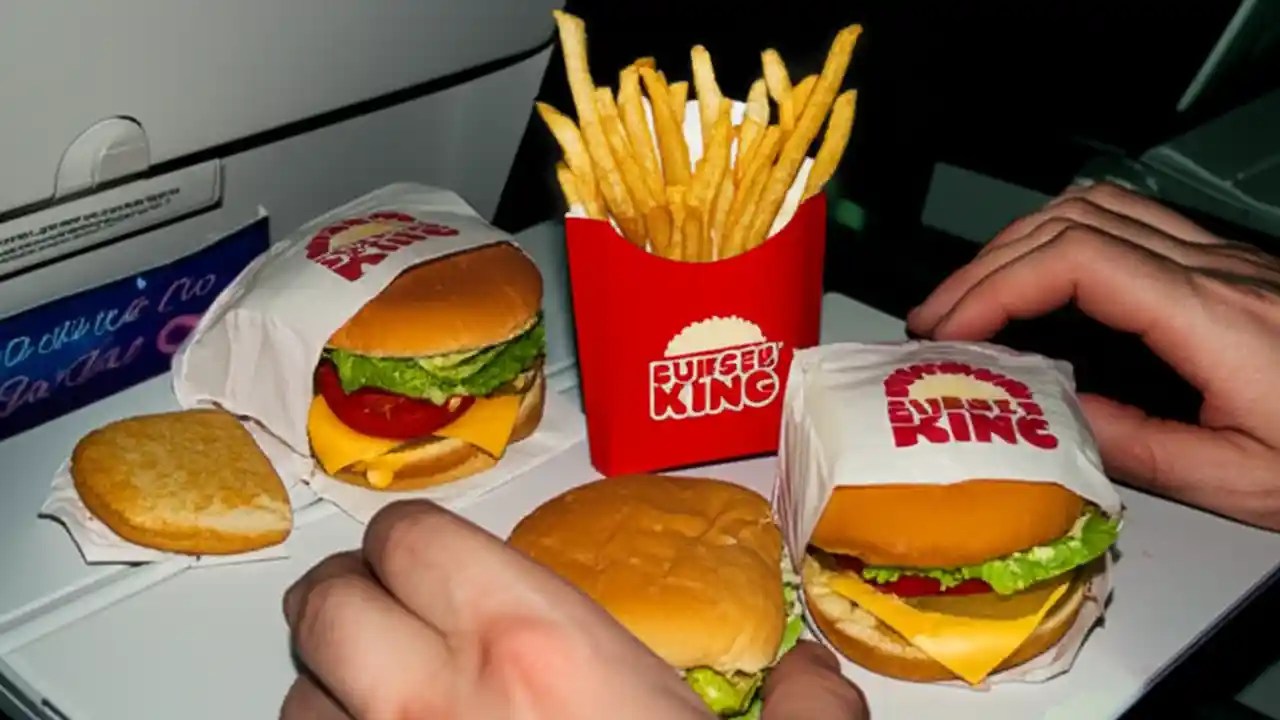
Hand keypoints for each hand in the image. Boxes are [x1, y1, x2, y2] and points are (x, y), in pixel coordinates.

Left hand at [281, 499, 868, 719]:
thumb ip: (808, 711)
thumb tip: (815, 680)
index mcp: (532, 647)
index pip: (408, 538)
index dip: (416, 544)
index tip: (436, 562)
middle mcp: (433, 699)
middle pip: (327, 603)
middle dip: (353, 600)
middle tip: (390, 615)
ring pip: (300, 695)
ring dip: (335, 689)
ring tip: (387, 703)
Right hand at [907, 182, 1279, 530]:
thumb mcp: (1245, 482)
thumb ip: (1138, 449)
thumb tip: (1050, 420)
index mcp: (1218, 319)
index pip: (1078, 260)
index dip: (995, 286)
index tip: (948, 331)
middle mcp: (1218, 271)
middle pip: (1073, 220)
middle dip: (986, 265)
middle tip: (937, 320)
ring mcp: (1224, 260)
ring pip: (1096, 207)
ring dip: (1019, 243)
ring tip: (975, 297)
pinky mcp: (1228, 267)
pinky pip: (1125, 224)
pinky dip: (1059, 242)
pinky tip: (1041, 286)